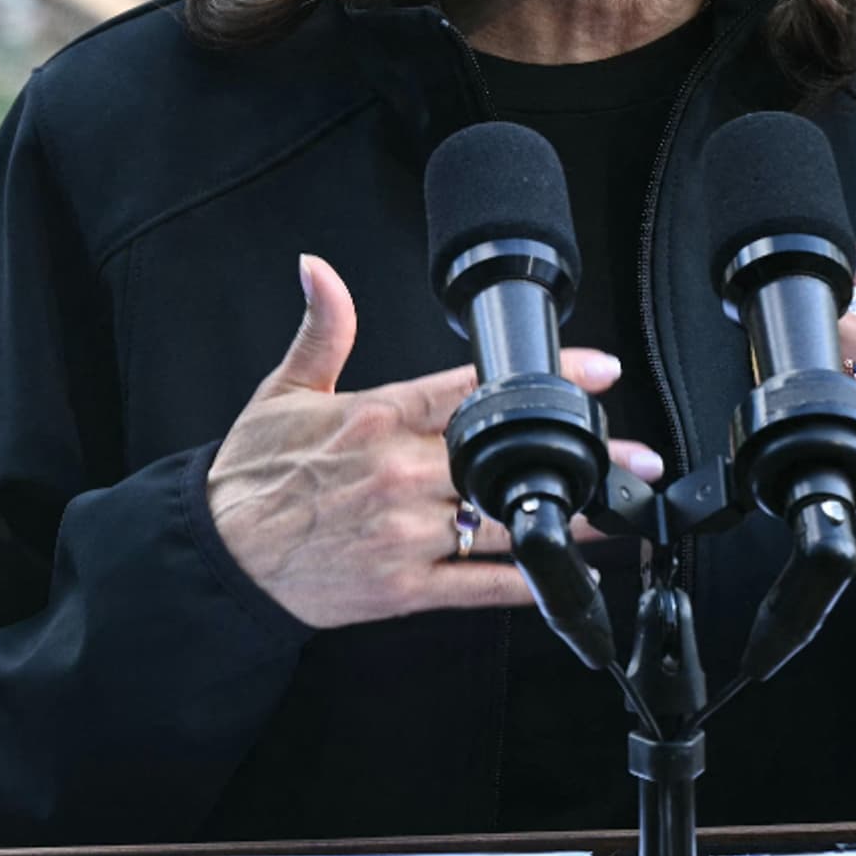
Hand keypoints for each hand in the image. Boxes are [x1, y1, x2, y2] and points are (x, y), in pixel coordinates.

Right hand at [206, 254, 657, 629]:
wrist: (219, 557)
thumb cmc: (250, 478)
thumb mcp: (282, 390)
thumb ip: (321, 328)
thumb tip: (317, 269)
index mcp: (376, 417)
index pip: (471, 388)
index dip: (543, 379)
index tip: (598, 371)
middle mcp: (398, 473)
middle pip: (505, 458)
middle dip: (577, 455)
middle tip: (635, 455)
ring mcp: (405, 533)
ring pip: (503, 522)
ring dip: (568, 519)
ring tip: (620, 514)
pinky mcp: (403, 586)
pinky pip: (477, 586)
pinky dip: (524, 583)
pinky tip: (563, 573)